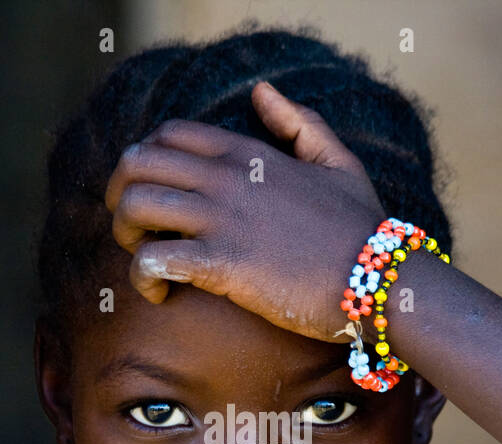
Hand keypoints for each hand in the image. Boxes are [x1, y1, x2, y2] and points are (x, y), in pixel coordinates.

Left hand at [103, 81, 386, 342]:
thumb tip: (262, 91)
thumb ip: (299, 123)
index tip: (156, 195)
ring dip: (126, 236)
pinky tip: (161, 292)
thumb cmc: (362, 229)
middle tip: (135, 230)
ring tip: (146, 260)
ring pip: (134, 208)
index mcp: (247, 153)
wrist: (380, 280)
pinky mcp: (222, 265)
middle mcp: (226, 179)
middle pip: (136, 165)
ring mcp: (222, 219)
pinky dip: (143, 278)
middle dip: (121, 196)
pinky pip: (151, 260)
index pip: (167, 136)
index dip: (146, 163)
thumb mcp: (338, 162)